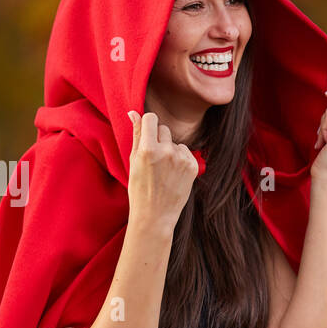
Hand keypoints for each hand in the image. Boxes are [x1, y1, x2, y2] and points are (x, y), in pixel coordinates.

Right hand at [126, 110, 198, 233]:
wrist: (155, 215)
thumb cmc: (139, 189)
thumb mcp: (133, 161)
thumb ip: (136, 135)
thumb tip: (133, 112)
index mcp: (147, 149)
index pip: (151, 118)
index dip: (148, 124)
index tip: (146, 134)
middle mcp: (166, 152)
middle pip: (164, 129)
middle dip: (158, 139)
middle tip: (153, 159)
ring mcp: (181, 159)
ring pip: (175, 142)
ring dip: (170, 150)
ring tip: (163, 170)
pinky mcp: (193, 166)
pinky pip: (186, 152)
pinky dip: (181, 159)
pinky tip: (173, 174)